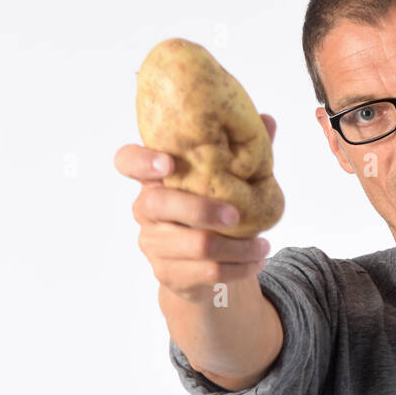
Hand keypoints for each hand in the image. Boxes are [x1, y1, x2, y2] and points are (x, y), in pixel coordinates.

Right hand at [113, 116, 275, 303]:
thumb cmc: (213, 213)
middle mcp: (146, 210)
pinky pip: (208, 272)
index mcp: (155, 179)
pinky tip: (257, 261)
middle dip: (202, 210)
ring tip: (264, 244)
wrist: (202, 269)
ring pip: (197, 245)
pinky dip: (240, 268)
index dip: (141, 161)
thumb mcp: (226, 182)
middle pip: (160, 206)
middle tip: (236, 215)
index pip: (127, 161)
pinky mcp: (168, 274)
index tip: (167, 163)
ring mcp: (153, 244)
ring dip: (238, 247)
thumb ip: (240, 153)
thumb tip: (268, 121)